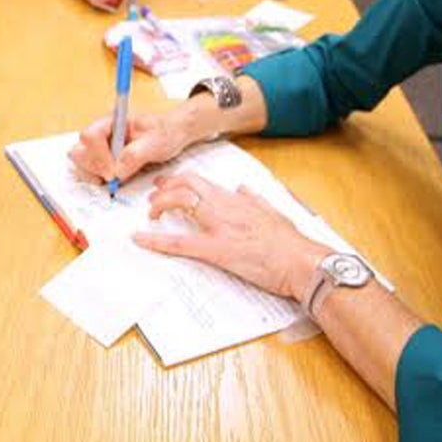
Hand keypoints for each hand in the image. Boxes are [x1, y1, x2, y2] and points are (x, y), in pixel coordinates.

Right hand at [69, 110, 193, 185]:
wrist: (174, 134)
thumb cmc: (166, 132)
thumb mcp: (156, 142)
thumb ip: (136, 154)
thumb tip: (117, 171)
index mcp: (114, 121)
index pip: (91, 135)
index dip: (98, 156)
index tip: (113, 171)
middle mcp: (104, 132)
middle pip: (80, 149)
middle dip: (93, 167)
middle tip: (112, 176)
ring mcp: (102, 145)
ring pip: (80, 161)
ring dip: (92, 173)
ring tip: (112, 179)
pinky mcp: (104, 157)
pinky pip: (88, 168)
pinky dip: (95, 177)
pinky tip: (111, 180)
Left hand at [135, 173, 329, 301]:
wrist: (301, 261)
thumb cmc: (290, 242)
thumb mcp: (272, 212)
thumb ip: (254, 199)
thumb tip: (243, 188)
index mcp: (237, 199)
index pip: (201, 181)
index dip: (179, 180)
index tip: (166, 183)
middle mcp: (225, 206)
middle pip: (186, 185)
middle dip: (164, 187)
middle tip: (152, 197)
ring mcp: (219, 227)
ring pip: (181, 203)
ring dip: (159, 205)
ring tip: (150, 213)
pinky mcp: (217, 249)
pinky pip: (180, 243)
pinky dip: (156, 240)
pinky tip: (141, 239)